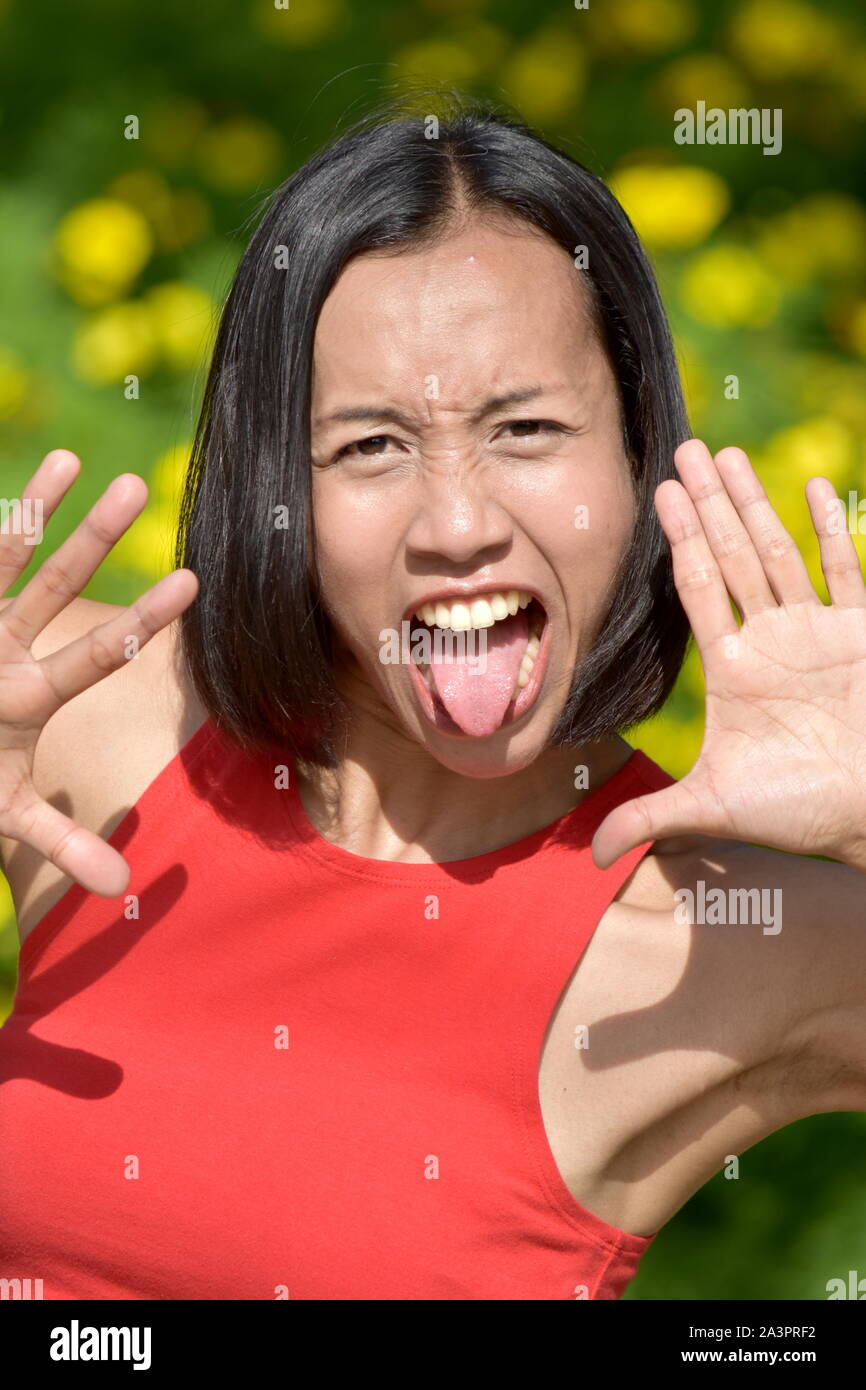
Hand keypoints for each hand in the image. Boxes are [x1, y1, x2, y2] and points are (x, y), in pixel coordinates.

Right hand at [0, 449, 198, 895]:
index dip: (141, 620)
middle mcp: (5, 649)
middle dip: (95, 539)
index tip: (193, 582)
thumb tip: (121, 886)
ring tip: (74, 458)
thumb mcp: (6, 811)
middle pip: (57, 585)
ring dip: (33, 510)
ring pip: (4, 560)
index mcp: (32, 695)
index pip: (98, 650)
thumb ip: (61, 840)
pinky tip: (17, 484)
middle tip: (144, 486)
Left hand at [593, 439, 865, 869]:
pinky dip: (834, 530)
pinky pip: (848, 571)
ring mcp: (819, 631)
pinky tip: (817, 486)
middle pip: (733, 555)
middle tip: (683, 449)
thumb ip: (651, 818)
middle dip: (707, 504)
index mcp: (735, 667)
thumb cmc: (801, 812)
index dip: (679, 541)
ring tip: (727, 454)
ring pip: (782, 551)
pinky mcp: (863, 633)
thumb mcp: (716, 809)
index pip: (699, 588)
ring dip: (756, 502)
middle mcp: (772, 639)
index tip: (656, 494)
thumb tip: (589, 857)